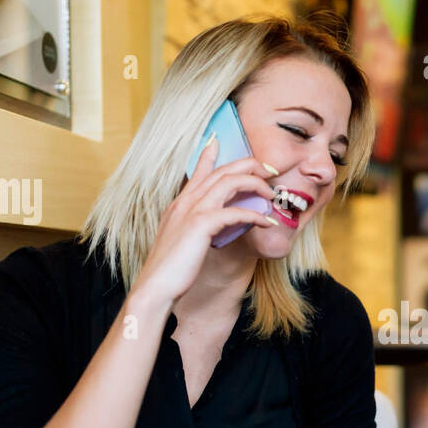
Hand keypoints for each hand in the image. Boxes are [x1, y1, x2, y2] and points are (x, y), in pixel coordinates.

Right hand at [131, 136, 279, 308]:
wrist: (155, 287)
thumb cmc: (171, 270)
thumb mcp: (182, 242)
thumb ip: (195, 228)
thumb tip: (211, 226)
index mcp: (179, 204)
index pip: (198, 172)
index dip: (209, 155)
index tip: (217, 141)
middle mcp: (185, 202)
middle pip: (221, 171)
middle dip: (248, 165)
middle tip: (268, 169)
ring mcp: (192, 211)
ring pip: (229, 182)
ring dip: (255, 185)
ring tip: (271, 194)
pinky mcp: (201, 225)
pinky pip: (235, 212)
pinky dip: (254, 215)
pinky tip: (266, 222)